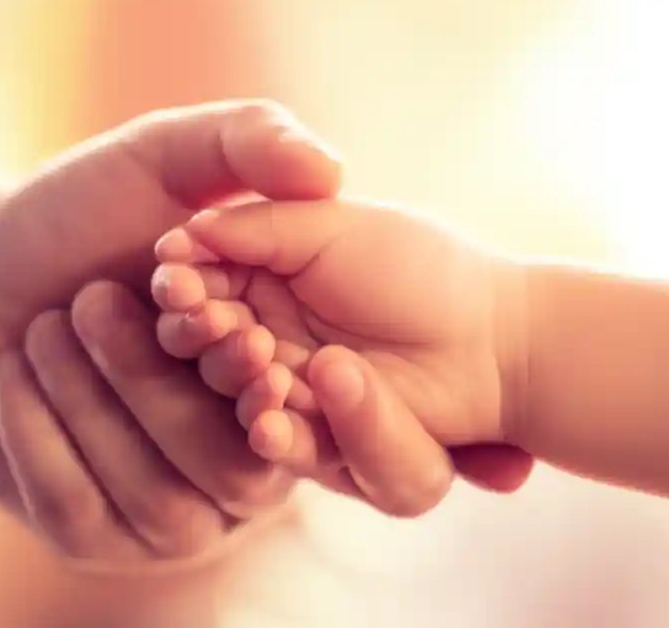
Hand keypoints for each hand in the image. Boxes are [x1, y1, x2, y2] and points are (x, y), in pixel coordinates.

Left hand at [0, 101, 341, 566]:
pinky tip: (13, 372)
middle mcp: (237, 456)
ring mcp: (167, 510)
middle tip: (90, 300)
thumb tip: (332, 168)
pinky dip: (40, 436)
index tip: (216, 321)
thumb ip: (250, 139)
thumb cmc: (77, 217)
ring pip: (162, 501)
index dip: (257, 376)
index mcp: (277, 376)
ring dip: (92, 403)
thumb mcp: (161, 154)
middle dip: (154, 385)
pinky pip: (81, 515)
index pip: (301, 414)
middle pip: (232, 470)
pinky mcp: (92, 538)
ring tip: (44, 328)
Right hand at [151, 199, 531, 515]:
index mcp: (270, 277)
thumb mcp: (331, 227)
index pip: (204, 285)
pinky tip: (270, 419)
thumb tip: (186, 230)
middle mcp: (272, 336)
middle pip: (210, 347)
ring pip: (240, 397)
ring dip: (241, 381)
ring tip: (261, 364)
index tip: (172, 277)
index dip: (184, 284)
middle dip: (205, 336)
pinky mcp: (321, 444)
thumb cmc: (417, 268)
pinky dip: (277, 432)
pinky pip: (285, 444)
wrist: (496, 338)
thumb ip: (259, 225)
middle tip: (210, 322)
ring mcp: (294, 392)